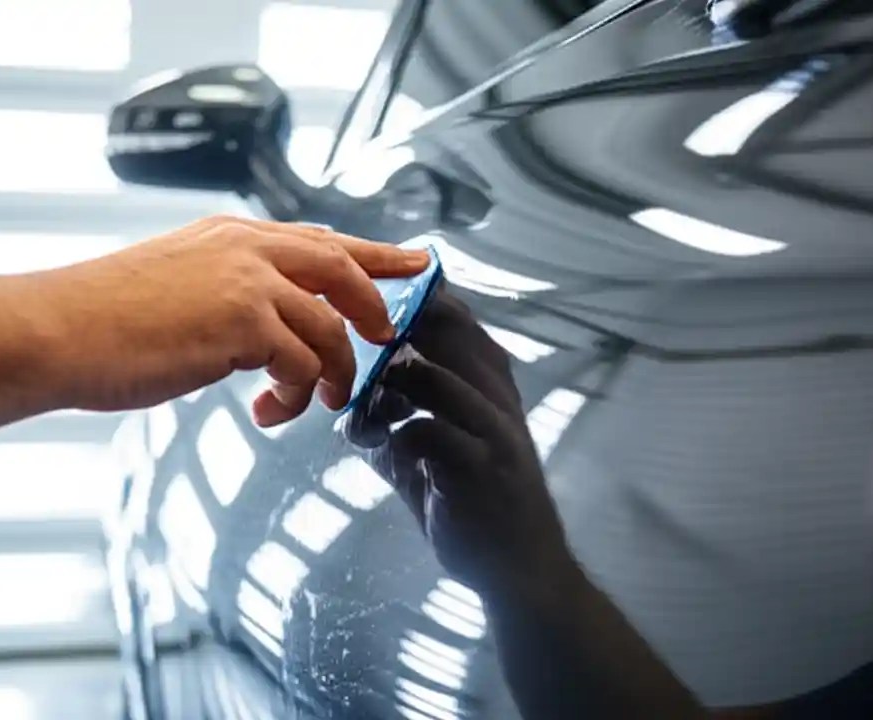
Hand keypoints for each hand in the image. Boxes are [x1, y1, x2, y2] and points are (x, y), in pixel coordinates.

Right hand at [38, 216, 427, 422]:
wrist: (56, 331)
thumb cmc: (100, 320)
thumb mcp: (173, 284)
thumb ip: (224, 292)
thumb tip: (259, 329)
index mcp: (229, 236)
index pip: (317, 240)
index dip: (370, 253)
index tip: (412, 260)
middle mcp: (246, 248)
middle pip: (343, 268)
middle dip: (376, 305)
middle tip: (389, 336)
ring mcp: (248, 282)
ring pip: (329, 329)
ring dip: (331, 374)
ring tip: (318, 404)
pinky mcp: (245, 323)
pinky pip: (302, 366)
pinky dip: (296, 398)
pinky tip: (267, 414)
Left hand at [348, 290, 574, 596]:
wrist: (521, 568)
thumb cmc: (478, 504)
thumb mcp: (439, 450)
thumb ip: (400, 420)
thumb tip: (352, 405)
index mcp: (492, 380)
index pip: (452, 314)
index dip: (405, 305)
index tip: (362, 319)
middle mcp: (498, 392)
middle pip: (443, 328)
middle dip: (385, 338)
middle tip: (351, 364)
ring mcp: (493, 427)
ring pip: (426, 373)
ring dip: (378, 392)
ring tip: (363, 420)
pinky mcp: (478, 466)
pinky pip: (420, 429)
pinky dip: (385, 434)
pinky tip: (371, 447)